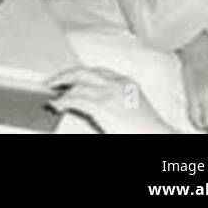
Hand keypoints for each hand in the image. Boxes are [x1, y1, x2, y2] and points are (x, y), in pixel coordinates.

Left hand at [47, 67, 174, 133]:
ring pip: (76, 84)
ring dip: (60, 89)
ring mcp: (109, 93)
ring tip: (52, 95)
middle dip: (64, 75)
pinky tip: (56, 105)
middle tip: (53, 82)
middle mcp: (116, 83)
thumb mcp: (131, 104)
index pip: (96, 71)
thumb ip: (114, 97)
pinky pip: (75, 100)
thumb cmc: (146, 127)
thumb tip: (92, 100)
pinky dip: (62, 101)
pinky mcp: (102, 106)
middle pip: (82, 72)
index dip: (79, 74)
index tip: (69, 77)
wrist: (156, 135)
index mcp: (126, 82)